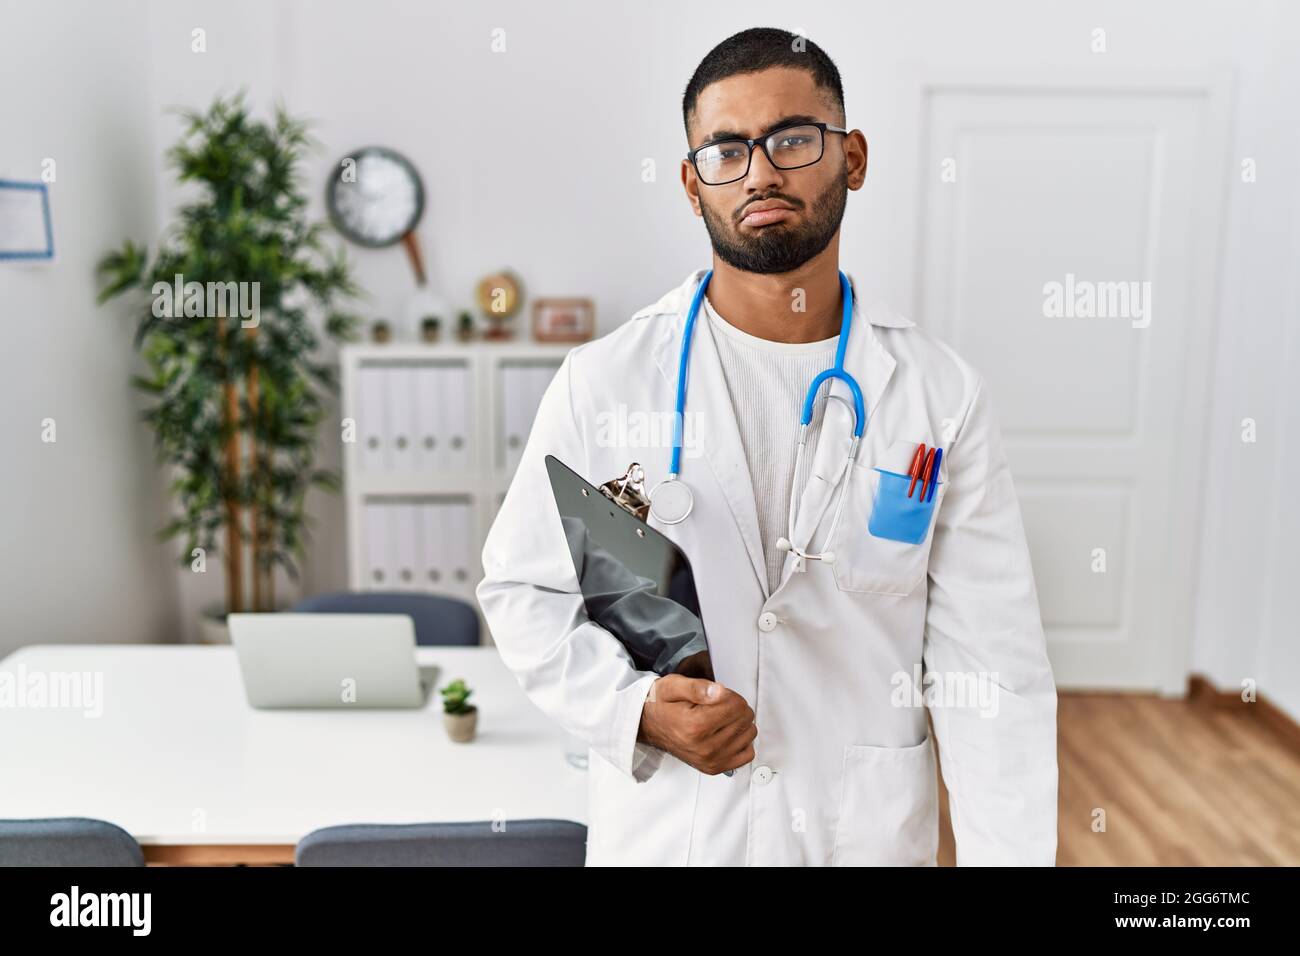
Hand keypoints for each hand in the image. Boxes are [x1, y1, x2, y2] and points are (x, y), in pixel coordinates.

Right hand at [637, 674, 755, 775]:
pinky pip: (747, 754)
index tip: (715, 695)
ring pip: (749, 734)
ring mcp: (711, 760)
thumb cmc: (661, 705)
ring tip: (719, 718)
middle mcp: (704, 748)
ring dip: (738, 722)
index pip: (736, 705)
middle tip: (715, 705)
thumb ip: (697, 687)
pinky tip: (726, 732)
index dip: (729, 694)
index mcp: (695, 726)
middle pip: (745, 718)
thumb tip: (719, 692)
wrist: (647, 726)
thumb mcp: (672, 686)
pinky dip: (741, 741)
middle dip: (734, 706)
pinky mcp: (715, 768)